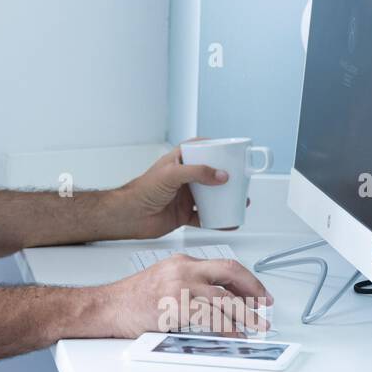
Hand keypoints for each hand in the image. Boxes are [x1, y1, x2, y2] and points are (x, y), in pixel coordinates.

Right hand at [99, 254, 272, 337]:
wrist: (107, 307)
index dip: (247, 280)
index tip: (258, 293)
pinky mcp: (176, 306)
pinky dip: (228, 328)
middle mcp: (183, 270)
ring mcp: (180, 287)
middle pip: (230, 274)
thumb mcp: (164, 281)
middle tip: (265, 307)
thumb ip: (190, 285)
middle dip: (254, 292)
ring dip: (246, 315)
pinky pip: (211, 318)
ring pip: (225, 299)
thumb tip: (219, 302)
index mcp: (182, 262)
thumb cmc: (131, 299)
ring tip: (257, 326)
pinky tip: (234, 335)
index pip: (224, 266)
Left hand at [111, 142, 247, 239]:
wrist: (129, 216)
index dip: (216, 149)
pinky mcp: (183, 214)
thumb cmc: (142, 190)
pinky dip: (217, 220)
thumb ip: (197, 172)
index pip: (200, 149)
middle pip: (210, 174)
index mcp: (178, 161)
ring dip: (225, 199)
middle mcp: (183, 178)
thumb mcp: (171, 174)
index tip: (233, 152)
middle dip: (227, 177)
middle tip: (241, 179)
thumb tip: (221, 175)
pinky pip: (205, 217)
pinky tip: (227, 222)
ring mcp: (184, 196)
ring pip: (210, 197)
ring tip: (240, 201)